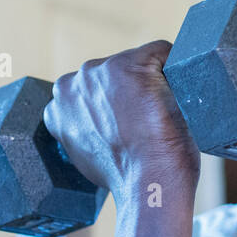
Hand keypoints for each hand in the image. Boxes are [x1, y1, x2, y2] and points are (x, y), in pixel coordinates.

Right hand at [42, 40, 199, 207]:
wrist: (147, 184)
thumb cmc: (127, 177)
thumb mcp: (89, 153)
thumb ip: (88, 128)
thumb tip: (103, 122)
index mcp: (58, 105)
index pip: (95, 90)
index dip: (120, 106)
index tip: (133, 126)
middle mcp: (73, 82)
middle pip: (114, 74)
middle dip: (133, 90)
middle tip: (148, 122)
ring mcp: (102, 72)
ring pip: (138, 63)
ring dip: (152, 81)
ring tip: (160, 115)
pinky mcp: (132, 65)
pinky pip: (162, 52)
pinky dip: (175, 68)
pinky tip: (178, 97)